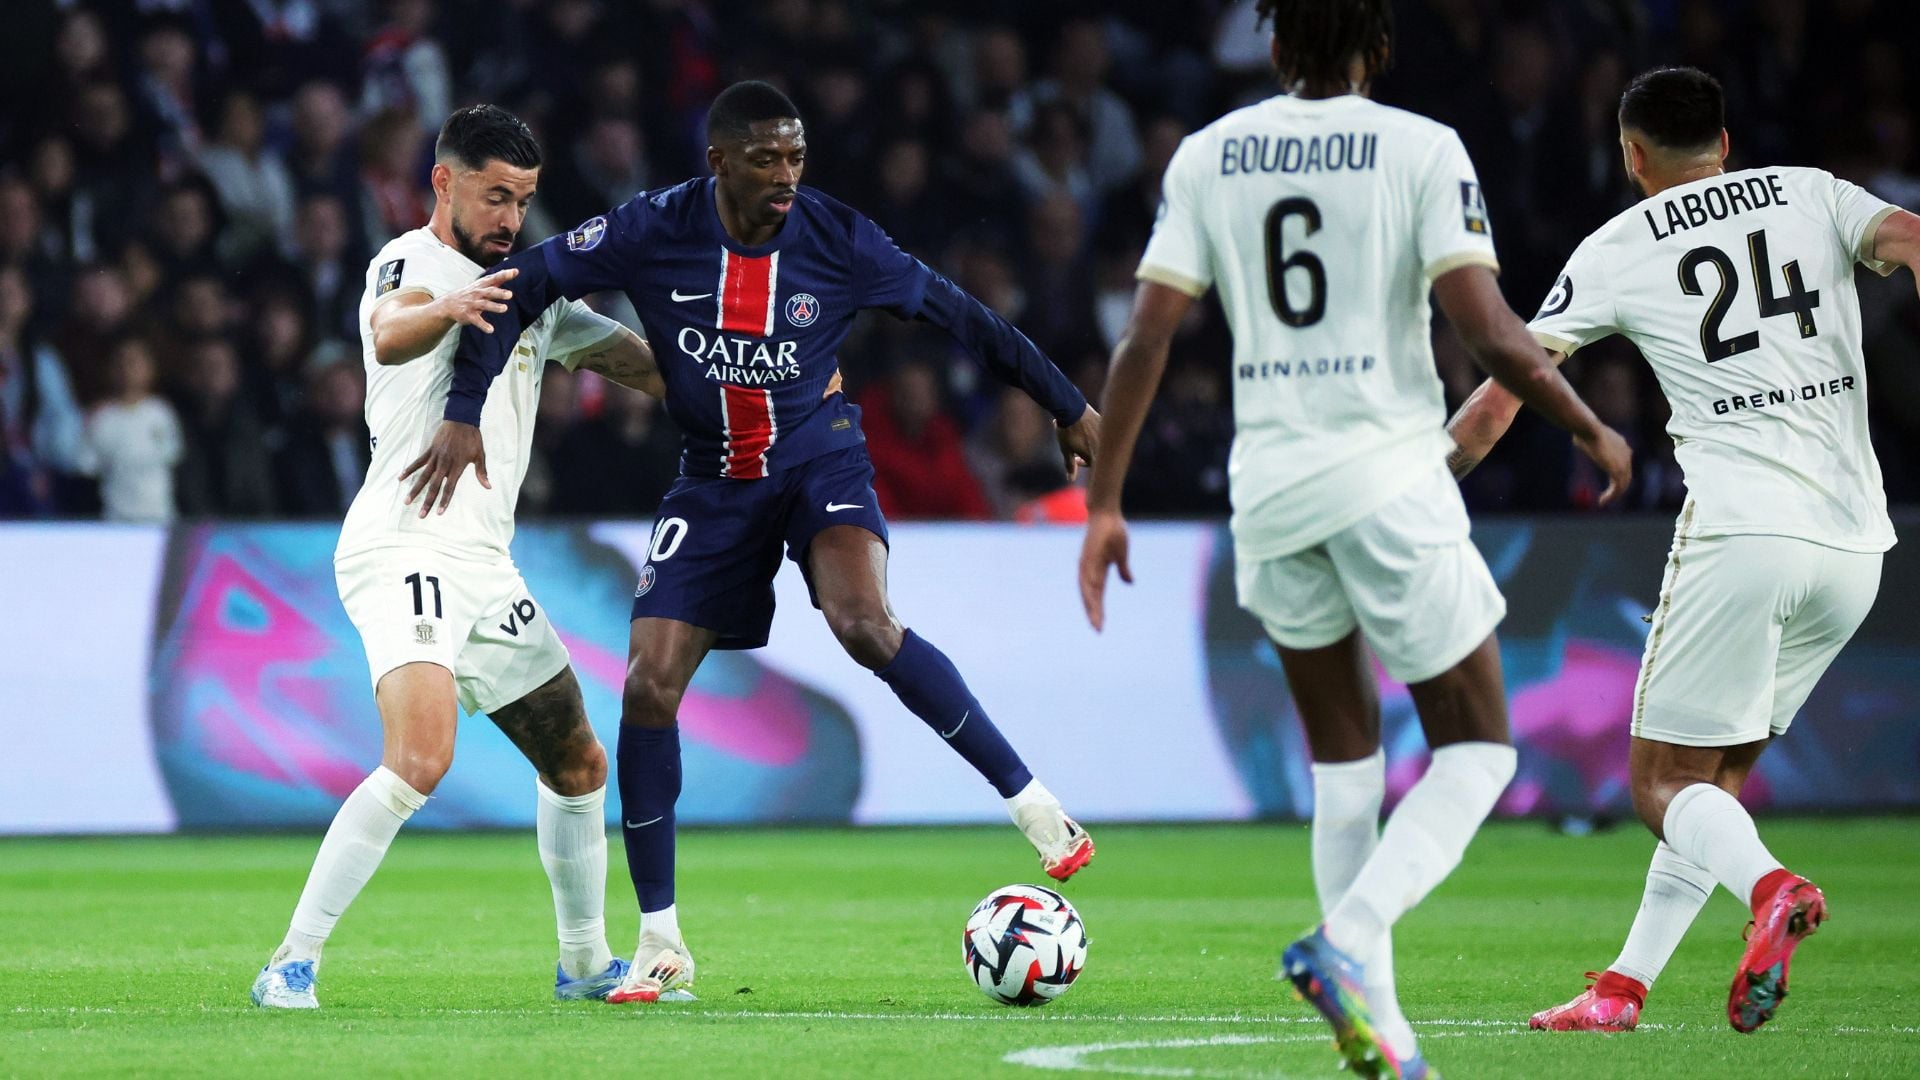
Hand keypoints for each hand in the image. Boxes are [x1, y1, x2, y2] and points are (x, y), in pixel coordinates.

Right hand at [399, 420, 488, 516]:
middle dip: (427, 501)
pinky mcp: (430, 450)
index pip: (449, 488)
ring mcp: (435, 457)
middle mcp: (444, 464)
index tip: (438, 512)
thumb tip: (488, 486)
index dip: (444, 500)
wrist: (462, 419)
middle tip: (421, 515)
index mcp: (457, 467)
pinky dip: (409, 469)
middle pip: (434, 486)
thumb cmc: (472, 438)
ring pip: (423, 476)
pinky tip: (400, 478)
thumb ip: (481, 472)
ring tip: (407, 501)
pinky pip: (418, 462)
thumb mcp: (480, 455)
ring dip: (415, 489)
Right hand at [434, 267, 517, 333]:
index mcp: (482, 285)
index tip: (514, 272)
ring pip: (485, 305)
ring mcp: (473, 304)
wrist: (449, 303)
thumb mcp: (483, 284)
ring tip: (504, 308)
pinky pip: (477, 320)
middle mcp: (478, 293)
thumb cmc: (472, 292)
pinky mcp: (468, 315)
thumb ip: (499, 279)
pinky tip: (490, 330)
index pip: (494, 278)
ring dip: (494, 306)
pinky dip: (483, 325)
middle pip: (490, 292)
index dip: (504, 275)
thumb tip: (515, 271)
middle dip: (499, 292)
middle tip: (510, 294)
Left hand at [1056, 406, 1100, 480]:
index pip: (1091, 465)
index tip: (1074, 458)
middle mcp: (1102, 446)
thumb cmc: (1068, 432)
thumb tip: (1071, 479)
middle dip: (1085, 452)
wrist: (1072, 410)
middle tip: (1075, 447)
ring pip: (1099, 442)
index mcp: (1094, 455)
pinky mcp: (1104, 423)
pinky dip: (1093, 432)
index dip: (1081, 463)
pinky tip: (1083, 426)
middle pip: (1096, 454)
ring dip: (1089, 442)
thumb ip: (1070, 465)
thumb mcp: (1066, 450)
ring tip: (1078, 435)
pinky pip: (1101, 431)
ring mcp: (1104, 434)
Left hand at [1077, 508, 1132, 632]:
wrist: (1107, 513)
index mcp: (1097, 572)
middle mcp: (1089, 570)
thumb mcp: (1121, 555)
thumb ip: (1123, 570)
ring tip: (1095, 619)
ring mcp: (1087, 562)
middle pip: (1090, 596)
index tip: (1100, 628)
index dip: (1098, 611)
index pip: (1097, 596)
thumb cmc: (1113, 532)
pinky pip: (1088, 573)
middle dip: (1093, 613)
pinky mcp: (1088, 554)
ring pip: (1086, 588)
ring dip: (1090, 603)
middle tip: (1097, 630)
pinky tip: (1093, 597)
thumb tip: (1130, 582)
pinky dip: (1089, 586)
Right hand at [1573, 424, 1632, 506]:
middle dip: (1617, 488)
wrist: (1590, 429)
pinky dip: (1611, 496)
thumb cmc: (1583, 429)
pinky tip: (1602, 501)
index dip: (1617, 476)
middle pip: (1626, 476)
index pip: (1624, 464)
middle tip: (1607, 497)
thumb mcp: (1588, 434)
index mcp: (1622, 444)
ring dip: (1614, 495)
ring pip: (1623, 484)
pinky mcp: (1618, 470)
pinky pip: (1617, 488)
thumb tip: (1578, 437)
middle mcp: (1626, 453)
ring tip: (1603, 502)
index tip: (1609, 484)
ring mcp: (1624, 462)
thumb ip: (1589, 440)